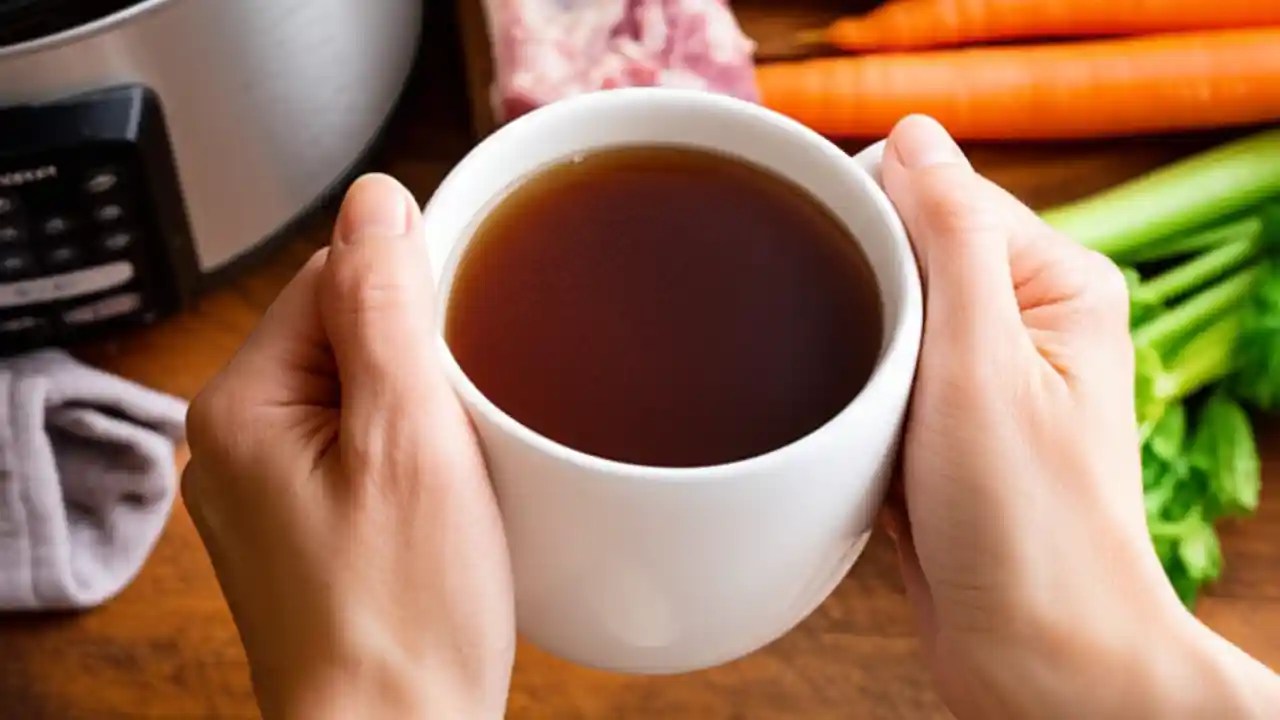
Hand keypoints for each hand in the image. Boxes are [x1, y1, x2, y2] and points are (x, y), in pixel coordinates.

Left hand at [184, 175, 514, 718]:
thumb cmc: (403, 617)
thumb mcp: (408, 440)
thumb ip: (384, 310)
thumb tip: (375, 198)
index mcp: (240, 406)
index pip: (331, 278)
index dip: (416, 292)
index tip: (471, 337)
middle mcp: (240, 442)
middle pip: (347, 330)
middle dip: (424, 354)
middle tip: (474, 419)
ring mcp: (274, 488)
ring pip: (365, 387)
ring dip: (427, 402)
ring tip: (470, 461)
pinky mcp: (314, 523)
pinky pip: (369, 444)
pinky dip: (419, 448)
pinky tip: (454, 489)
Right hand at [882, 116, 1278, 718]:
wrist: (1031, 655)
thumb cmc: (1026, 525)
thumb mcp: (984, 365)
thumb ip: (952, 239)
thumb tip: (913, 133)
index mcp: (1056, 283)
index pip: (943, 196)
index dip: (875, 221)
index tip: (831, 272)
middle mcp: (1025, 321)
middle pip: (907, 256)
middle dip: (860, 295)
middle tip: (856, 366)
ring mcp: (982, 377)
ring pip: (881, 319)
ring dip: (852, 354)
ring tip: (862, 415)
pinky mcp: (943, 428)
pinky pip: (876, 379)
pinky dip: (852, 400)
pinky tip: (855, 441)